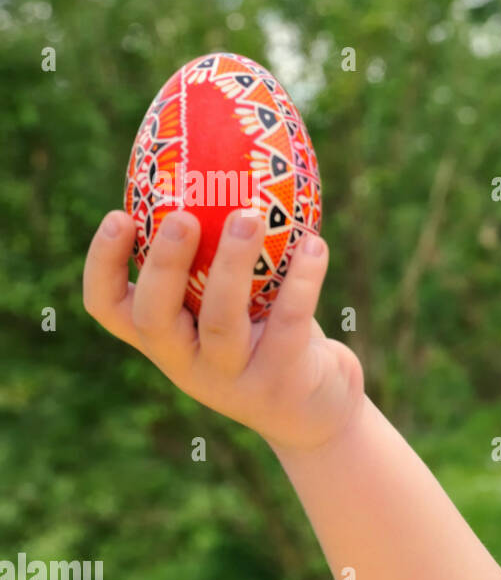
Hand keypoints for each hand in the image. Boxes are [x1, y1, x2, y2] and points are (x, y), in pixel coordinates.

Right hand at [82, 209, 365, 454]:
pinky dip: (303, 281)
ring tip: (249, 215)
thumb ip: (218, 262)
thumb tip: (223, 166)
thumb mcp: (237, 306)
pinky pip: (288, 323)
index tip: (118, 216)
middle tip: (181, 216)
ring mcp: (232, 379)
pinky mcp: (280, 382)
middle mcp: (188, 363)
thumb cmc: (271, 340)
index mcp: (166, 340)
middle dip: (164, 264)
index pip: (111, 309)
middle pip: (155, 316)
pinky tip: (314, 245)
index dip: (103, 266)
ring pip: (221, 319)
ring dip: (232, 264)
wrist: (319, 414)